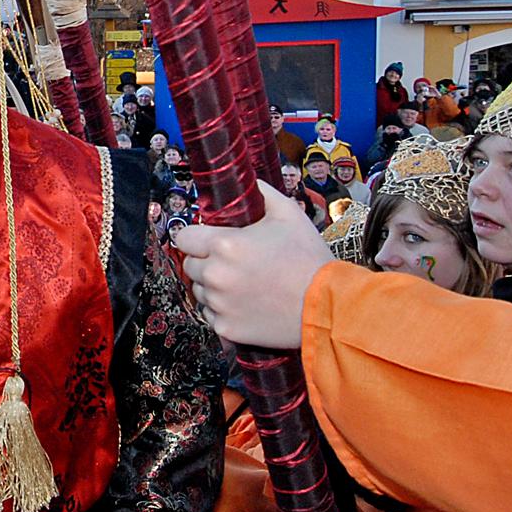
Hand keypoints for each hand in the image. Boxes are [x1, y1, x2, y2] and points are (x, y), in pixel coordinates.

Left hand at [178, 183, 333, 349]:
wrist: (328, 305)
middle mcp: (215, 275)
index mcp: (224, 245)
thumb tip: (251, 183)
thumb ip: (263, 194)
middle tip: (234, 264)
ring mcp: (219, 304)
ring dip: (214, 288)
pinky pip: (211, 316)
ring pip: (200, 292)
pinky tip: (246, 305)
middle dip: (206, 263)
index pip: (183, 238)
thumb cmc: (309, 259)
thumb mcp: (289, 214)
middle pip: (190, 266)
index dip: (195, 238)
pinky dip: (223, 311)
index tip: (208, 241)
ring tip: (244, 285)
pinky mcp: (226, 328)